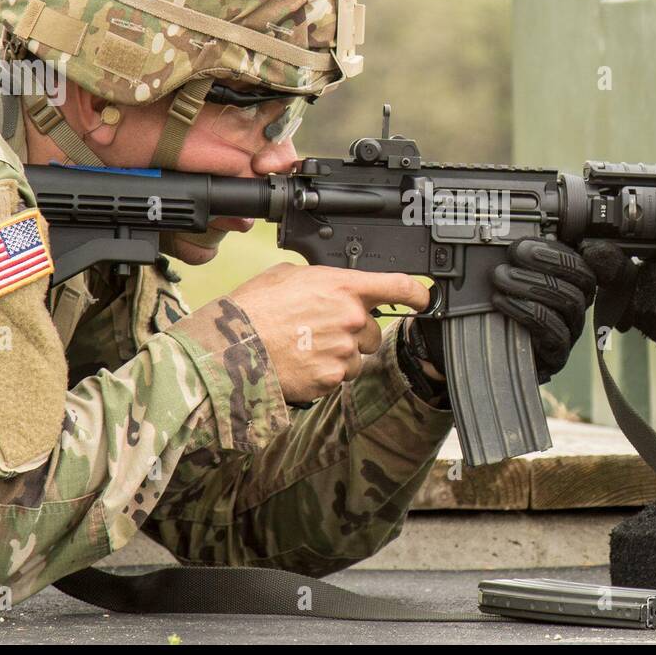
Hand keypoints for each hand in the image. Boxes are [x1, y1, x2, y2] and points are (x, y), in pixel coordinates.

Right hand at [232, 264, 429, 402]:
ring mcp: (343, 352)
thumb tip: (330, 287)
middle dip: (354, 333)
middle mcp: (351, 319)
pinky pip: (339, 377)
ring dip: (340, 356)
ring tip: (304, 348)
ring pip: (357, 358)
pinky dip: (324, 374)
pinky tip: (300, 363)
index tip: (424, 299)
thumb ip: (322, 281)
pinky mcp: (332, 379)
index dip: (418, 294)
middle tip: (319, 331)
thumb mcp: (288, 275)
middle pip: (372, 332)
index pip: (398, 287)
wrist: (231, 348)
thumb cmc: (253, 309)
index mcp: (342, 287)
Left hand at [414, 238, 597, 384]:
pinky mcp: (556, 356)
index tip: (533, 241)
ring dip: (532, 284)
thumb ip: (512, 258)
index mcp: (569, 284)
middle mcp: (575, 308)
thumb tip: (508, 233)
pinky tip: (502, 302)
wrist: (476, 350)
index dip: (562, 249)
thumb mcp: (501, 278)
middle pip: (582, 281)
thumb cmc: (493, 309)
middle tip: (514, 253)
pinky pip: (553, 332)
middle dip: (549, 261)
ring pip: (568, 302)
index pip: (580, 262)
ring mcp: (569, 332)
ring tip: (501, 277)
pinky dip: (527, 312)